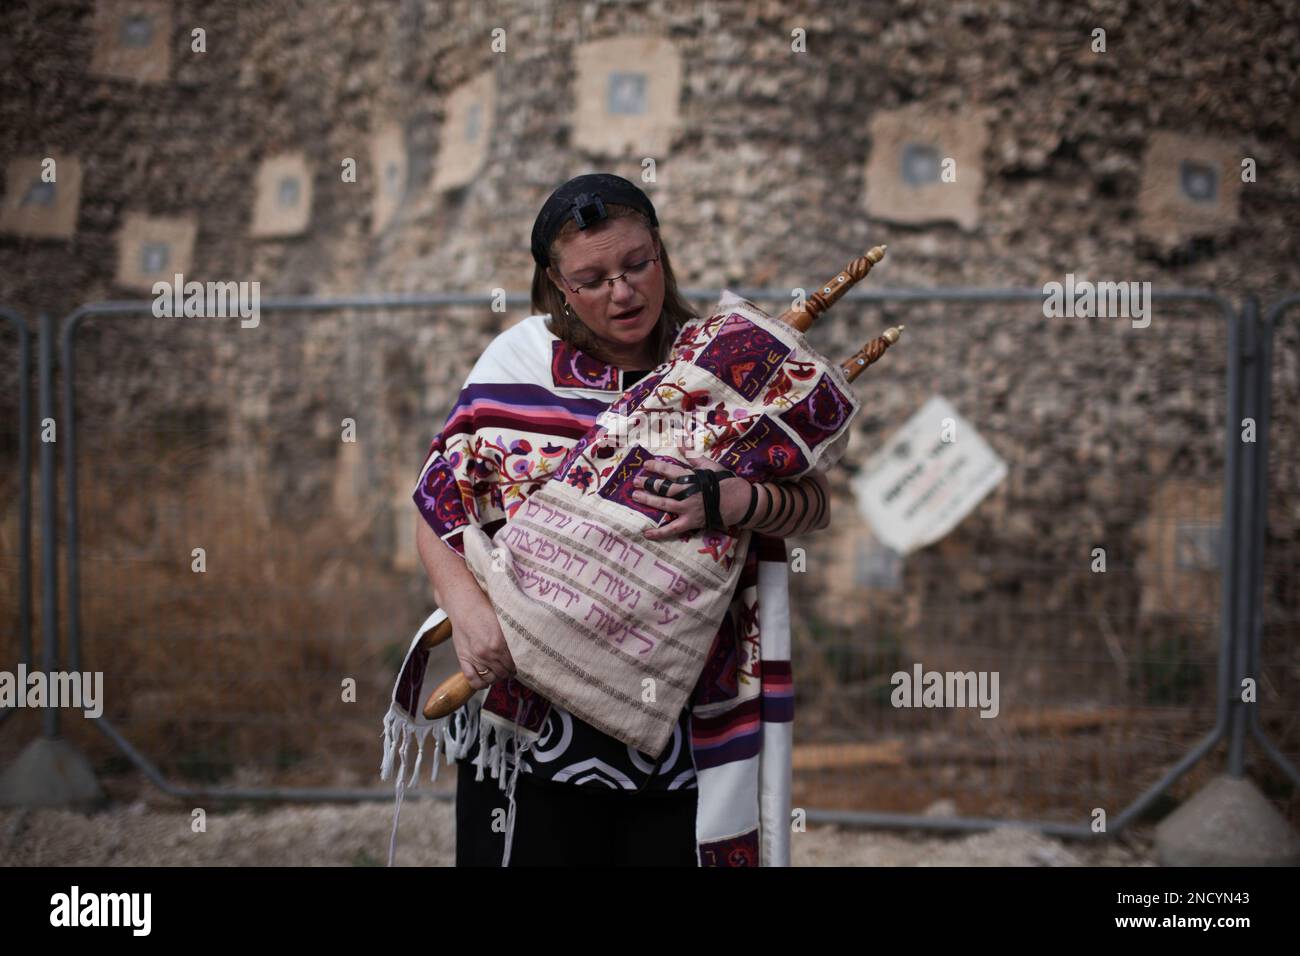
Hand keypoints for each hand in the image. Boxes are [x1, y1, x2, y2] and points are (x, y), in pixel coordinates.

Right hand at [446, 591, 514, 690]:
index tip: (518, 667)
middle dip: (507, 673)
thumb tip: (522, 650)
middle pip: (503, 673)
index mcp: (500, 644)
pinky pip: (472, 679)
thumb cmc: (484, 610)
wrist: (464, 605)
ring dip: (495, 678)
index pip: (512, 665)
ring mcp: (475, 658)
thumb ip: (510, 639)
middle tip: (509, 670)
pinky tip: (485, 681)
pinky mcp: (463, 658)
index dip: (517, 668)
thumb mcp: (503, 623)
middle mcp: (488, 654)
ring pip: (490, 679)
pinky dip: (480, 684)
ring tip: (498, 674)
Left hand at [631, 452, 752, 540]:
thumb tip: (682, 445)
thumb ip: (694, 457)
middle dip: (647, 483)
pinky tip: (646, 533)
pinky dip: (659, 532)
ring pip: (663, 505)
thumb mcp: (711, 466)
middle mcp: (687, 493)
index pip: (669, 471)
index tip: (645, 465)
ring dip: (648, 500)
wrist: (740, 502)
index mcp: (691, 478)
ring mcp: (687, 509)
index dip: (656, 467)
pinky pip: (672, 529)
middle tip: (635, 481)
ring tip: (634, 496)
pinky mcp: (690, 523)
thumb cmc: (726, 482)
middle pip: (663, 488)